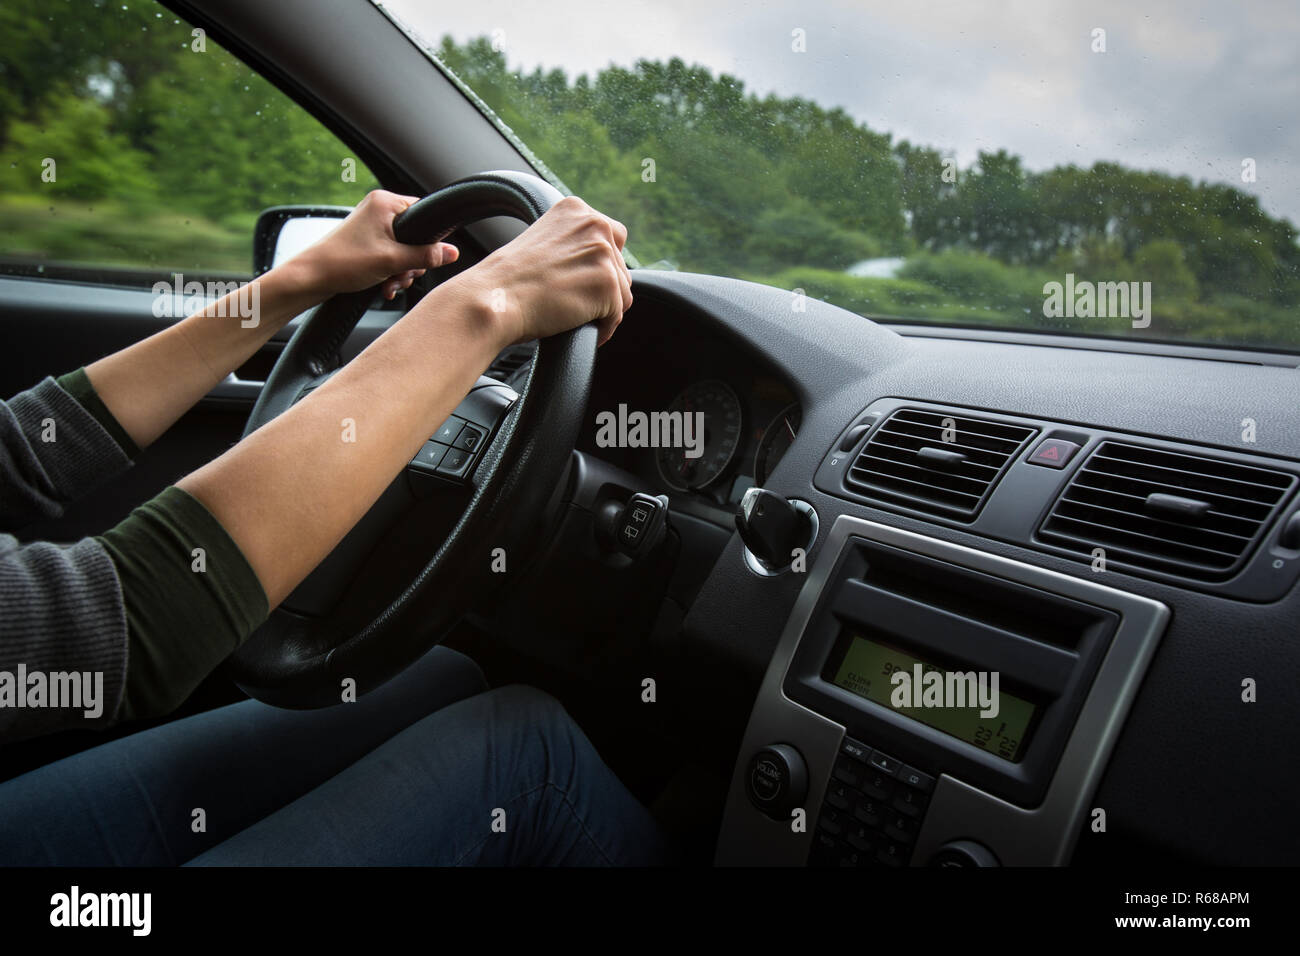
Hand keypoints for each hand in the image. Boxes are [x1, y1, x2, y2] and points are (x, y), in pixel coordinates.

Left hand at [288, 190, 459, 300]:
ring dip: (402, 270)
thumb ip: (426, 256)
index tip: (422, 258)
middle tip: (400, 274)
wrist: (312, 277)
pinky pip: (391, 253)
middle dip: (412, 261)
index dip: (429, 239)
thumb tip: (452, 252)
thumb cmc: (343, 262)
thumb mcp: (392, 261)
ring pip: (404, 248)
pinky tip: (385, 285)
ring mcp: (372, 224)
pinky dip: (391, 270)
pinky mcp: (367, 240)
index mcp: (385, 202)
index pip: (425, 213)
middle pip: (416, 234)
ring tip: (390, 282)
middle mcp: (379, 208)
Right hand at [445, 195, 631, 346]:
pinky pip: (617, 314)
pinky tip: (584, 329)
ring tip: (578, 316)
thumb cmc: (508, 280)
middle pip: (620, 265)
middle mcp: (594, 224)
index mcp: (575, 209)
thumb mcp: (541, 242)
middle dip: (604, 288)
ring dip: (605, 308)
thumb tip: (594, 264)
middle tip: (577, 303)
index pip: (612, 236)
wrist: (495, 298)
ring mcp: (603, 253)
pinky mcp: (608, 284)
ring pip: (622, 291)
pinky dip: (604, 328)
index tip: (585, 280)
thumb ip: (571, 243)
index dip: (601, 263)